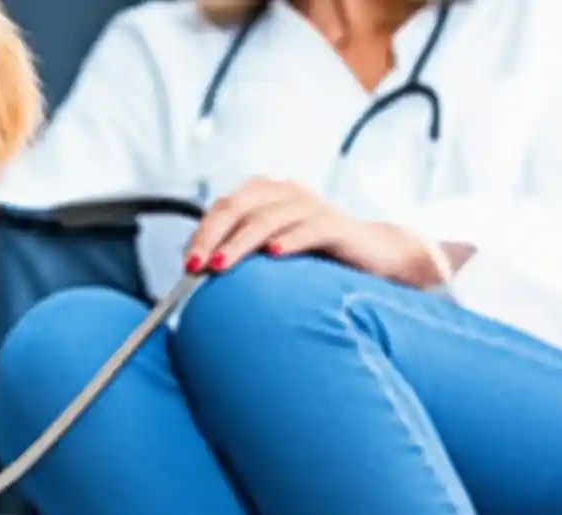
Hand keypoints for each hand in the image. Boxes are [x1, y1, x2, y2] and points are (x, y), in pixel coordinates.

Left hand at [185, 178, 452, 287]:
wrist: (374, 256)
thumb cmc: (313, 256)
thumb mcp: (271, 250)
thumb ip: (238, 252)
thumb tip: (194, 273)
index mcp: (264, 195)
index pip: (222, 209)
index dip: (201, 234)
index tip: (187, 265)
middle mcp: (285, 193)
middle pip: (238, 207)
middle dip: (212, 238)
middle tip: (196, 267)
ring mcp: (311, 205)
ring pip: (267, 218)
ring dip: (240, 243)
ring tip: (221, 265)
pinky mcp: (337, 224)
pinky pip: (310, 228)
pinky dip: (290, 239)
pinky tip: (273, 254)